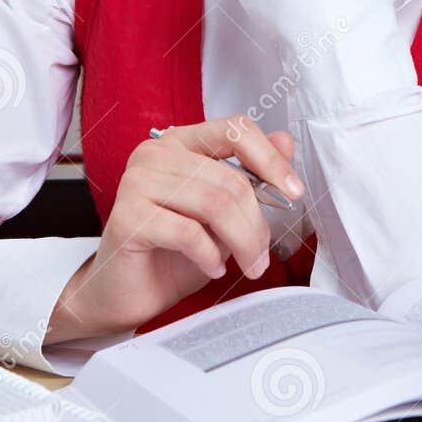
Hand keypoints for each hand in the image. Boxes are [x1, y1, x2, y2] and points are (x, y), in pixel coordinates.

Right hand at [45, 115, 302, 343]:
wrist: (127, 292)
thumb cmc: (173, 252)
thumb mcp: (222, 214)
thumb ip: (250, 175)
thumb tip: (286, 142)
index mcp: (181, 143)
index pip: (235, 129)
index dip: (271, 160)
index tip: (294, 193)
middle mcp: (156, 154)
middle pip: (230, 178)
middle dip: (256, 225)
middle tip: (260, 257)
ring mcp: (137, 181)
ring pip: (214, 204)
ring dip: (240, 243)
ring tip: (244, 265)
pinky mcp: (128, 217)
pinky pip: (188, 233)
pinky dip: (210, 256)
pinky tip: (211, 268)